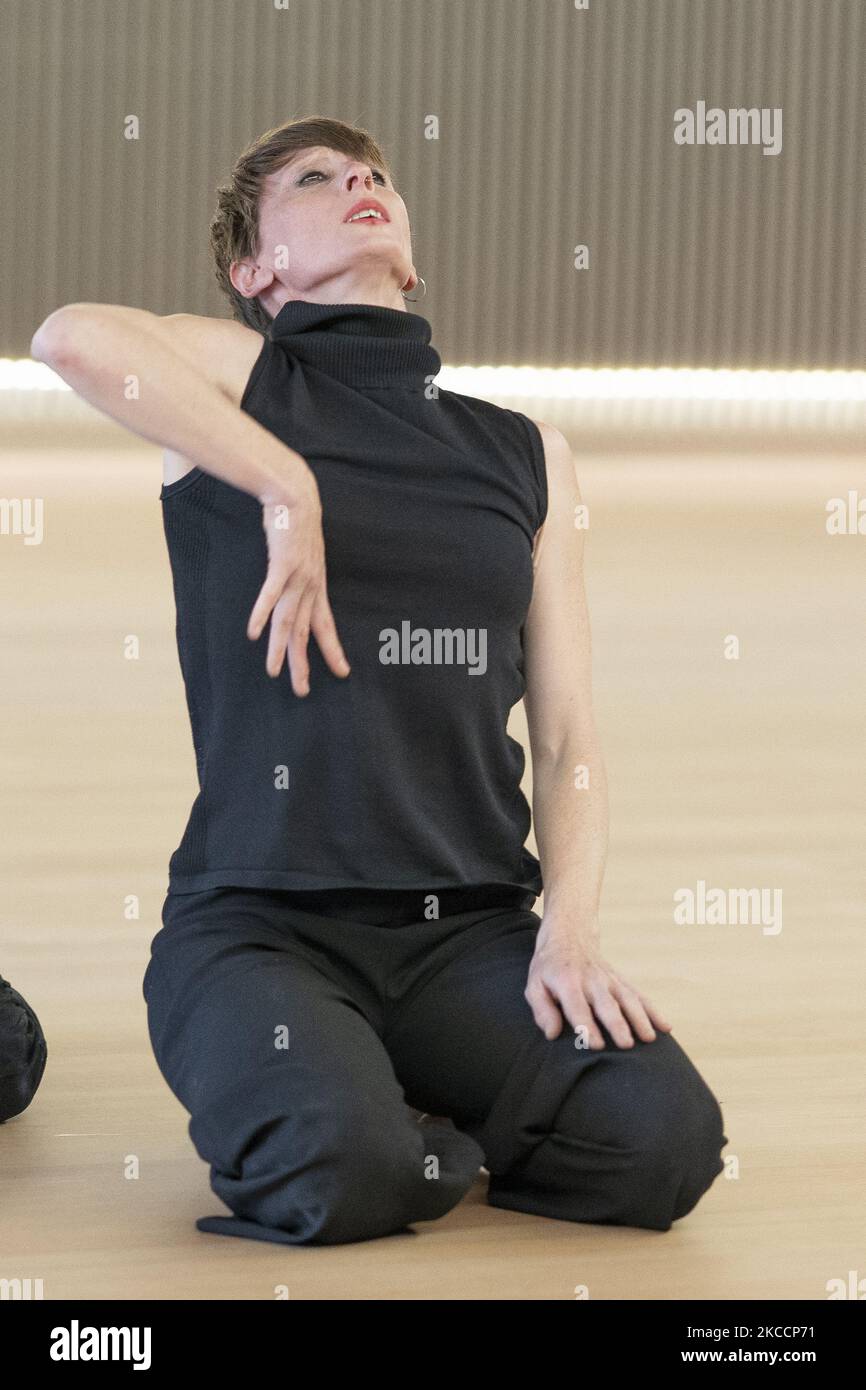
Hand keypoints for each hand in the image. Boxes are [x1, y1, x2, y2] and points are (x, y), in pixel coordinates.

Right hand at [247, 467, 350, 693]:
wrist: (296, 494)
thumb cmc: (296, 524)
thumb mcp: (302, 555)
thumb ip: (296, 574)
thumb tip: (290, 589)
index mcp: (317, 586)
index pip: (325, 625)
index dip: (332, 650)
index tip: (342, 672)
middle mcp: (310, 586)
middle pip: (306, 632)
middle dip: (304, 663)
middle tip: (302, 691)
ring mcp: (298, 577)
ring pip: (288, 620)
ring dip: (279, 647)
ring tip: (273, 672)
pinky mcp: (283, 564)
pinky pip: (271, 594)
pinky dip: (262, 613)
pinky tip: (254, 634)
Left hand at [524, 928, 672, 1048]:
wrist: (569, 936)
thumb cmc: (548, 968)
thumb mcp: (534, 985)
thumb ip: (542, 1010)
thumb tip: (552, 1033)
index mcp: (567, 982)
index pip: (577, 1007)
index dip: (586, 1026)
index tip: (596, 1045)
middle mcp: (591, 980)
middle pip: (606, 1004)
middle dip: (617, 1024)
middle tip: (626, 1045)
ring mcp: (609, 980)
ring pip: (627, 999)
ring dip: (639, 1018)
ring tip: (649, 1039)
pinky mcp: (620, 981)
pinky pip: (639, 996)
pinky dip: (653, 1011)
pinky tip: (665, 1027)